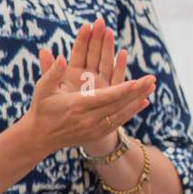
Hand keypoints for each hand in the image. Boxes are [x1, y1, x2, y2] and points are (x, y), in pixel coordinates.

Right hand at [22, 50, 153, 156]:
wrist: (40, 137)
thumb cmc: (42, 108)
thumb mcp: (42, 89)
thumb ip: (52, 72)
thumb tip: (61, 56)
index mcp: (77, 106)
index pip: (106, 97)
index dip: (123, 90)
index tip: (138, 81)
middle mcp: (89, 119)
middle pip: (119, 104)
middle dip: (137, 91)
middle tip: (152, 78)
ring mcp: (95, 128)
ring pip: (122, 113)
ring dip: (138, 100)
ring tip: (152, 88)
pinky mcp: (98, 133)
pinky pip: (119, 122)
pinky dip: (132, 111)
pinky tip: (144, 102)